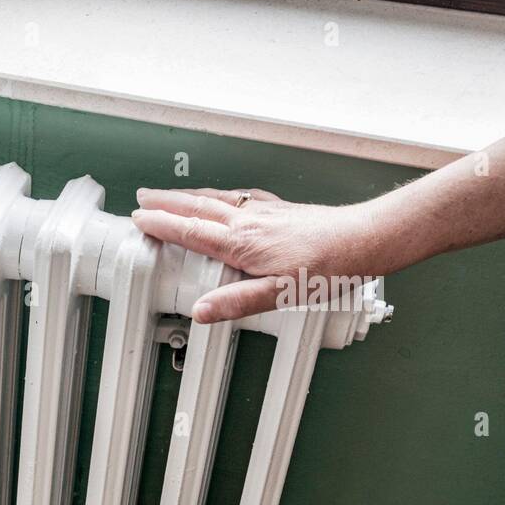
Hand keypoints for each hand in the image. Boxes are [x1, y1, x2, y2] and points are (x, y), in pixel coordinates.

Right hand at [131, 188, 378, 323]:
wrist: (365, 240)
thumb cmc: (329, 267)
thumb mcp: (280, 294)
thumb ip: (237, 302)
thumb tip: (200, 312)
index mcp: (242, 243)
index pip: (191, 231)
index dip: (162, 225)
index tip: (139, 219)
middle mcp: (249, 222)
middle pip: (197, 208)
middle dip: (166, 202)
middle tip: (142, 197)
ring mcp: (265, 213)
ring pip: (217, 199)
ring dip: (188, 195)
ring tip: (170, 193)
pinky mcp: (281, 211)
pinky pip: (241, 197)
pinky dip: (222, 195)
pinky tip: (225, 196)